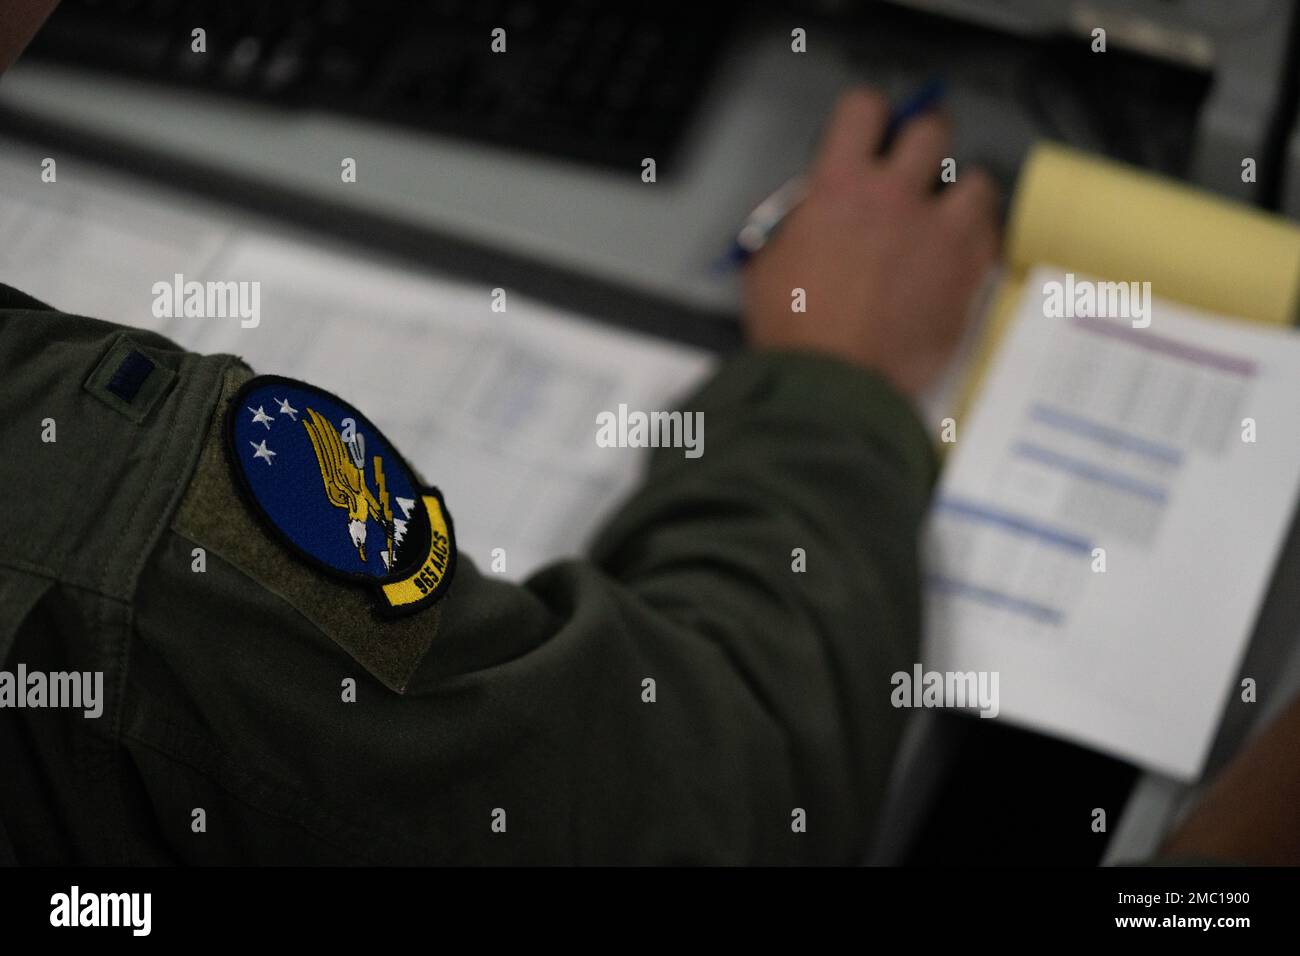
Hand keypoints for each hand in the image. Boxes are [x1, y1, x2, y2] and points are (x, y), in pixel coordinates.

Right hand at [743, 88, 1000, 395]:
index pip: (863, 109)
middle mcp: (894, 198)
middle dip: (924, 138)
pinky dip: (978, 238)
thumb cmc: (795, 333)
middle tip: (918, 156)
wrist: (833, 384)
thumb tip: (804, 214)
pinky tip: (959, 253)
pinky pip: (990, 235)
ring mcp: (938, 234)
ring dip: (962, 191)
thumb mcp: (766, 264)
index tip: (870, 128)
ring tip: (947, 211)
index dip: (868, 114)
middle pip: (931, 129)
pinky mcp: (967, 273)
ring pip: (976, 181)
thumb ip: (792, 224)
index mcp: (839, 187)